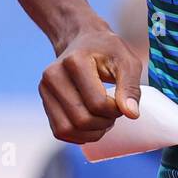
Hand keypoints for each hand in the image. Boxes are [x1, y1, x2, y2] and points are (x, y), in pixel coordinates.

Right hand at [39, 28, 142, 143]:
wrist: (83, 40)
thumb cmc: (108, 50)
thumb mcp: (127, 61)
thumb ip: (131, 87)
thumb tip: (132, 115)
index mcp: (74, 62)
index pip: (97, 103)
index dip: (115, 111)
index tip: (123, 103)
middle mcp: (53, 75)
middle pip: (81, 119)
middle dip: (104, 124)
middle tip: (115, 114)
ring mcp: (45, 89)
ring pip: (67, 129)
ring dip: (91, 134)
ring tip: (104, 121)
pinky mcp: (45, 101)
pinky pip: (59, 131)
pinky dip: (78, 136)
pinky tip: (92, 126)